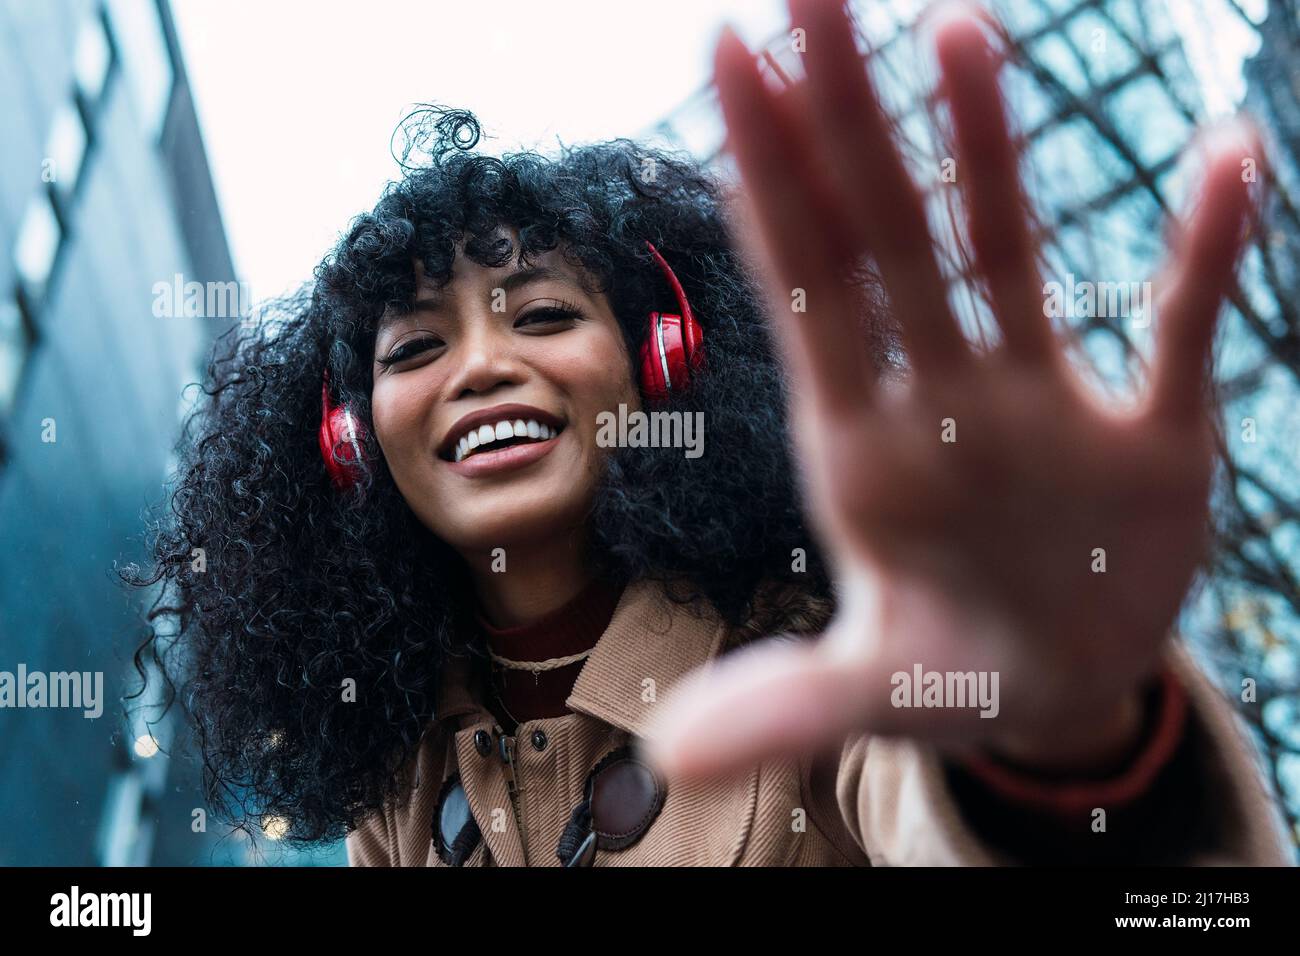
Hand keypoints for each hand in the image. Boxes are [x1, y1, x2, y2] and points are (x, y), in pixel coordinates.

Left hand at [643, 0, 1260, 779]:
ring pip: (1007, 251)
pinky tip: (1229, 158)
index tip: (731, 55)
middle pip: (882, 231)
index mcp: (858, 441)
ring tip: (956, 33)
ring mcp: (1043, 401)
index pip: (801, 283)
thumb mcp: (868, 691)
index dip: (766, 175)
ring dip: (988, 149)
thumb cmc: (948, 672)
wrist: (1057, 692)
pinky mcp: (1150, 433)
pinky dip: (1207, 254)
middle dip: (846, 118)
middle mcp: (939, 393)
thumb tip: (664, 760)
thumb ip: (781, 706)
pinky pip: (1184, 326)